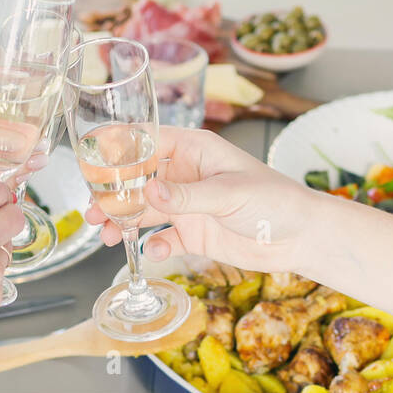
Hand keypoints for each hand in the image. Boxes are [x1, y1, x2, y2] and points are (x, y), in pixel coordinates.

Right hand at [85, 127, 324, 272]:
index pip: (148, 140)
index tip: (92, 158)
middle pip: (138, 179)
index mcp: (195, 149)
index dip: (118, 148)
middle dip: (114, 193)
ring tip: (106, 234)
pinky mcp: (194, 234)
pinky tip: (149, 251)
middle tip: (94, 208)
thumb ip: (187, 195)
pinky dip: (153, 245)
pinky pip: (164, 238)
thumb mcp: (229, 193)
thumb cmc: (274, 200)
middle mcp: (186, 175)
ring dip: (124, 221)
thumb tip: (148, 189)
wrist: (300, 236)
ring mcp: (188, 206)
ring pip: (145, 210)